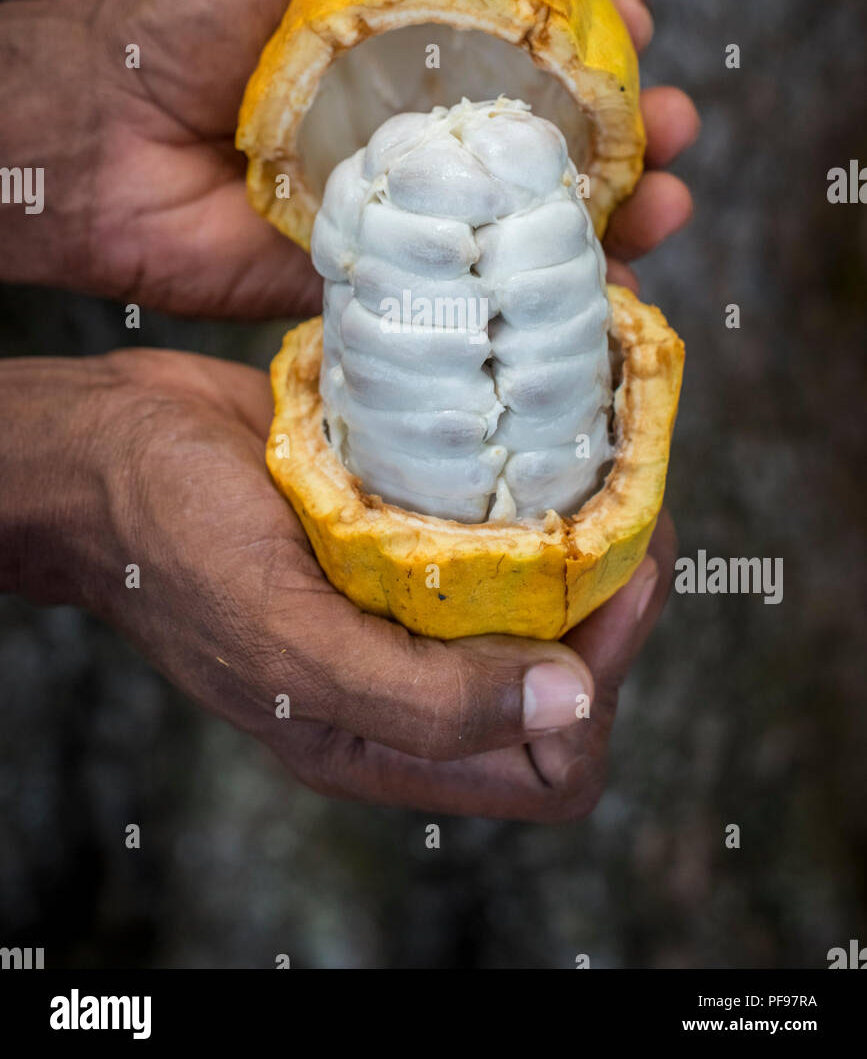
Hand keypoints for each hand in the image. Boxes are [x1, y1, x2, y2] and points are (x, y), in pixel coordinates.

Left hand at [0, 0, 695, 316]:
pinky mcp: (386, 286)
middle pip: (564, 139)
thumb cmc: (195, 14)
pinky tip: (609, 283)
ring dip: (624, 214)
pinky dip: (548, 297)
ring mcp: (413, 214)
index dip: (606, 38)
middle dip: (639, 131)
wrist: (102, 134)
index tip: (639, 29)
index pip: (544, 45)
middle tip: (675, 125)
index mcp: (426, 48)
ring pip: (539, 223)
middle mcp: (431, 132)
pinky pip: (479, 296)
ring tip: (668, 201)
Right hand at [2, 347, 674, 819]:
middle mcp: (407, 676)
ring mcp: (405, 598)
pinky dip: (533, 487)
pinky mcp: (398, 526)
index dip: (604, 686)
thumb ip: (426, 700)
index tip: (619, 577)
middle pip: (565, 676)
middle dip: (613, 600)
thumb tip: (572, 706)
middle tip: (629, 504)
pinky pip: (496, 526)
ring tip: (603, 460)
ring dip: (585, 535)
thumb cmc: (172, 545)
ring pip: (541, 596)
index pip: (548, 767)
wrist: (109, 447)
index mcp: (381, 736)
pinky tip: (543, 434)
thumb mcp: (287, 640)